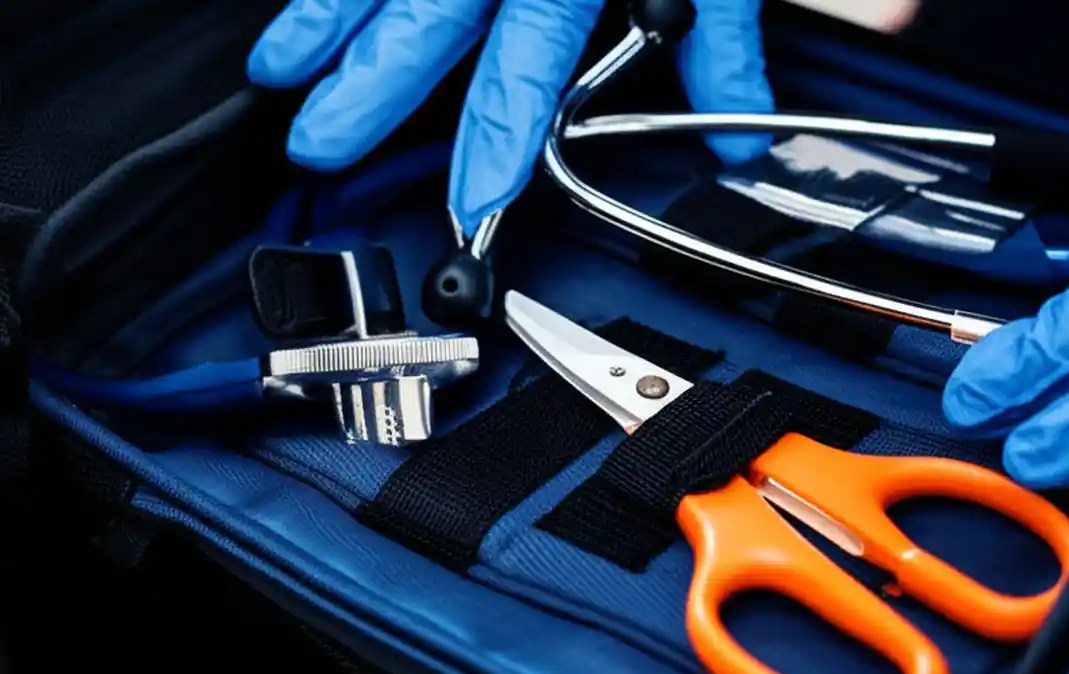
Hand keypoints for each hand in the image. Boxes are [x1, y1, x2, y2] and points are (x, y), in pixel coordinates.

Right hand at [246, 0, 773, 235]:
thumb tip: (737, 134)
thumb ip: (719, 38)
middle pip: (422, 19)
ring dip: (321, 17)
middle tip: (317, 145)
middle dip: (365, 88)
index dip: (494, 140)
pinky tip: (303, 1)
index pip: (524, 68)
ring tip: (275, 68)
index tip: (470, 202)